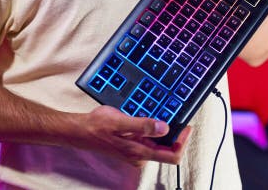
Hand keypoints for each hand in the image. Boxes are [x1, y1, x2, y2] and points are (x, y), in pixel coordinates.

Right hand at [74, 106, 191, 166]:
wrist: (80, 131)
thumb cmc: (97, 127)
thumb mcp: (120, 121)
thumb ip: (143, 125)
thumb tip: (164, 128)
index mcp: (139, 152)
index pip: (172, 155)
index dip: (183, 141)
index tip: (187, 126)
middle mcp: (140, 155)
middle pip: (168, 150)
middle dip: (175, 133)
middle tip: (177, 115)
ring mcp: (136, 152)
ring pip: (159, 144)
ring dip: (164, 130)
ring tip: (163, 113)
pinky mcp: (132, 146)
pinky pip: (149, 140)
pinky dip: (154, 129)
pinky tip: (150, 117)